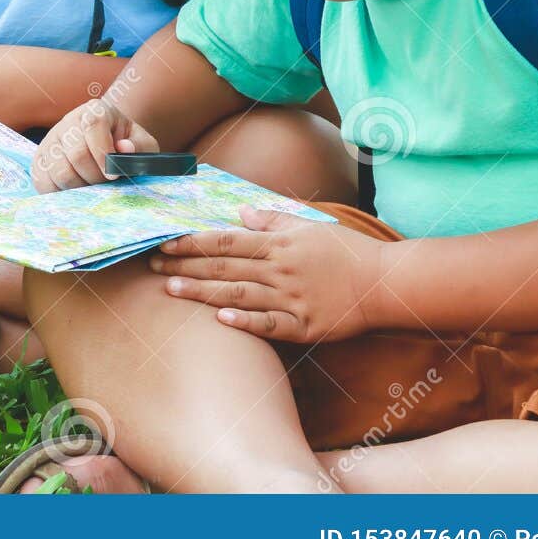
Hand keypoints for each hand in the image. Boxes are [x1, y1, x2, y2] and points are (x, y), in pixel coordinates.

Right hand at [30, 98, 158, 192]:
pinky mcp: (39, 161)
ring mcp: (50, 141)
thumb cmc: (128, 146)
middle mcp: (69, 122)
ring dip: (79, 187)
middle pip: (77, 154)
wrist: (108, 147)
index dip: (103, 153)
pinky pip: (43, 182)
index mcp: (95, 111)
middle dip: (95, 177)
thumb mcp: (143, 144)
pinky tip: (75, 191)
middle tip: (106, 184)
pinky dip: (60, 193)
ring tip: (92, 187)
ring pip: (59, 171)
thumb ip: (140, 146)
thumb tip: (125, 148)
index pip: (93, 125)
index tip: (113, 175)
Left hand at [149, 206, 386, 342]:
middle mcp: (279, 270)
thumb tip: (242, 212)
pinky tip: (221, 321)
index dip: (193, 242)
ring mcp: (291, 299)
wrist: (384, 283)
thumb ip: (274, 219)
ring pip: (238, 294)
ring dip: (202, 292)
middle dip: (185, 267)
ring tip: (171, 291)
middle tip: (152, 268)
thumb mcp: (310, 225)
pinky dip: (245, 322)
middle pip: (224, 267)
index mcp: (279, 245)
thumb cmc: (346, 252)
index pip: (226, 240)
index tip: (165, 243)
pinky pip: (270, 325)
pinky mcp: (304, 326)